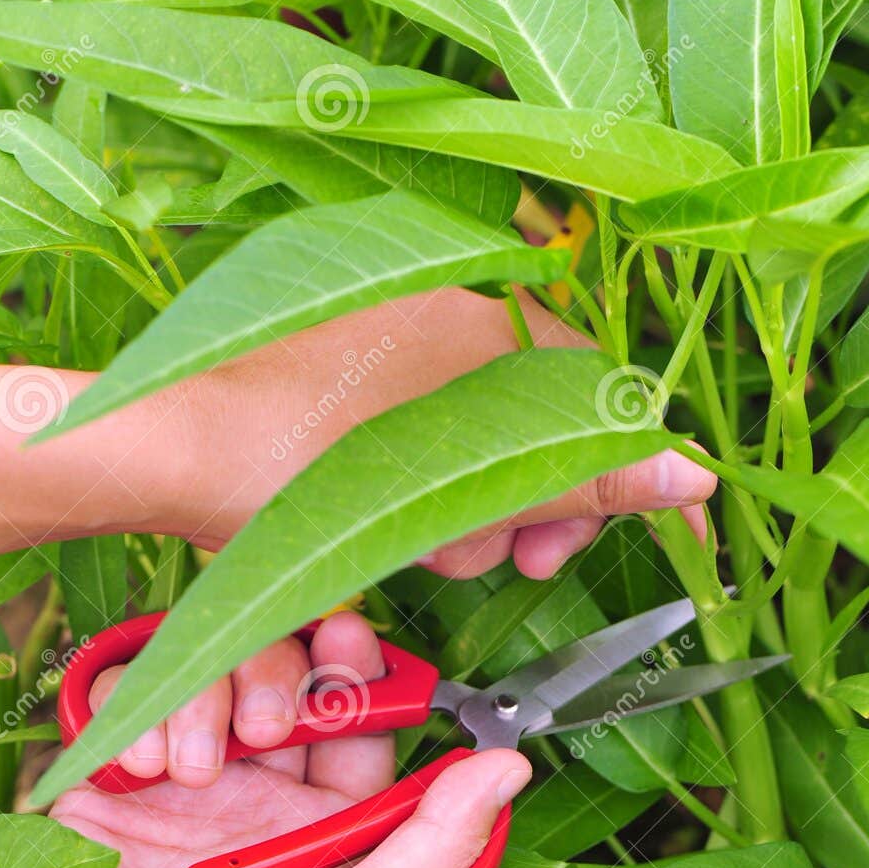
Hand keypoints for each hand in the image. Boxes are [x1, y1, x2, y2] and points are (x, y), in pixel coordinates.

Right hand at [42, 610, 529, 867]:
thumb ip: (435, 844)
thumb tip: (512, 766)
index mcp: (327, 821)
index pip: (361, 718)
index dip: (362, 672)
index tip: (352, 636)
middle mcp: (264, 787)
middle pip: (290, 673)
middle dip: (284, 675)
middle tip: (270, 724)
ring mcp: (190, 769)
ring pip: (215, 668)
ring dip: (208, 700)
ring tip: (192, 771)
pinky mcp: (119, 761)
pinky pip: (136, 687)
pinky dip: (142, 710)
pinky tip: (141, 768)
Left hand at [170, 288, 715, 577]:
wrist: (172, 452)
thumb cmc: (308, 458)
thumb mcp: (464, 485)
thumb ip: (585, 478)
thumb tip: (696, 473)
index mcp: (492, 307)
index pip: (599, 392)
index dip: (618, 474)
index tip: (618, 539)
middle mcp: (453, 304)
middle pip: (546, 419)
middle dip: (539, 503)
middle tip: (522, 563)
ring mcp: (399, 336)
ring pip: (488, 439)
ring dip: (478, 509)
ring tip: (431, 550)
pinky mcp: (357, 372)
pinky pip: (433, 433)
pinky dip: (429, 488)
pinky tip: (395, 529)